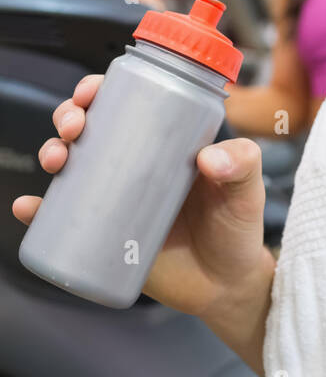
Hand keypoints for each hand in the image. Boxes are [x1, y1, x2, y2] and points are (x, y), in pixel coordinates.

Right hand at [12, 73, 273, 320]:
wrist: (227, 287)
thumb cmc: (238, 229)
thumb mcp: (248, 190)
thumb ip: (242, 165)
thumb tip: (209, 159)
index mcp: (165, 143)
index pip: (126, 104)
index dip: (100, 90)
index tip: (91, 93)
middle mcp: (135, 165)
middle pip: (90, 128)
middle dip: (69, 116)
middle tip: (74, 128)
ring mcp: (115, 199)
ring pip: (71, 165)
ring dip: (51, 152)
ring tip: (56, 160)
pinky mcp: (103, 235)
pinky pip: (61, 219)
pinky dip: (37, 211)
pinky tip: (27, 207)